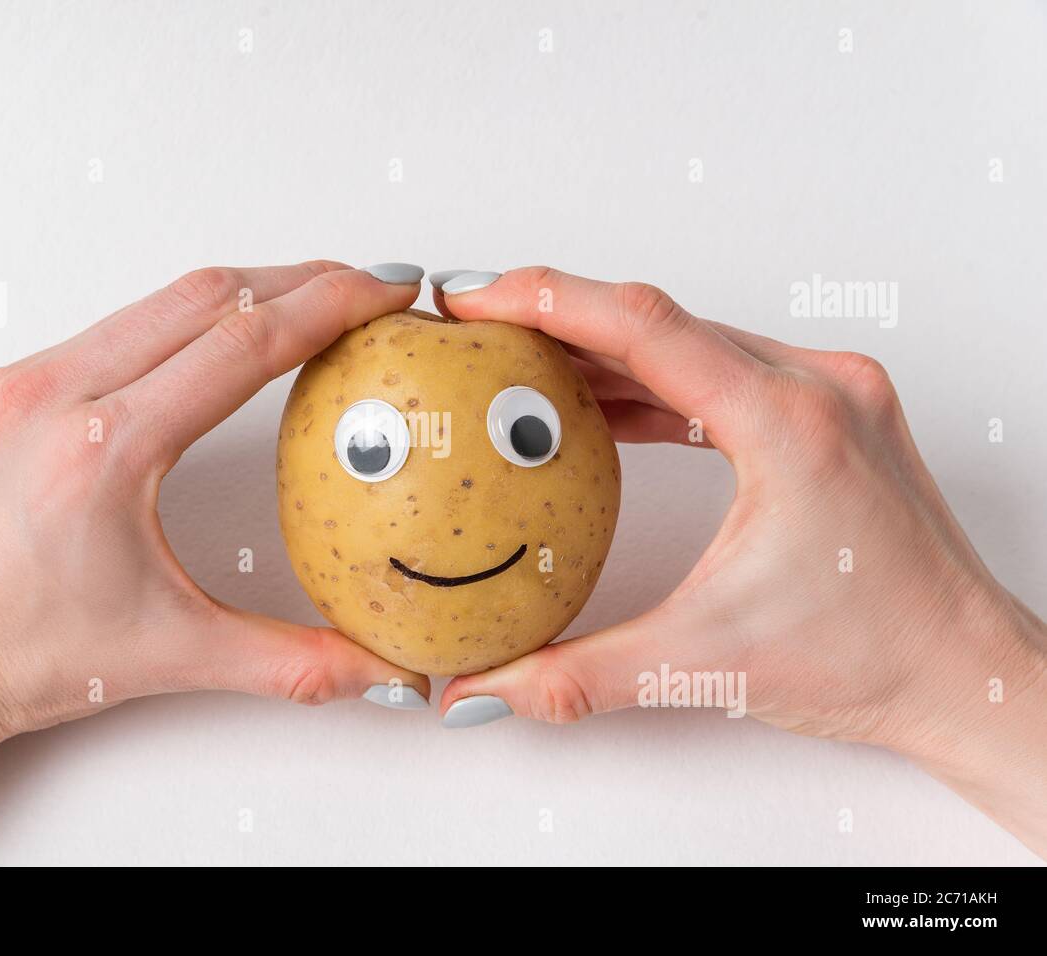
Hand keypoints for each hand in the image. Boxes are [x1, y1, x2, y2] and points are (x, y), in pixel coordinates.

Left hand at [0, 261, 430, 863]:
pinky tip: (211, 338)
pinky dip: (180, 316)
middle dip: (299, 279)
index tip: (382, 291)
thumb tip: (380, 671)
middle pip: (205, 296)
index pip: (243, 345)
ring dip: (241, 291)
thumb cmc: (10, 656)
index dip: (328, 306)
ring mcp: (23, 385)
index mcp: (104, 449)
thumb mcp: (172, 656)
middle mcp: (56, 396)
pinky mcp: (4, 392)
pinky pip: (109, 324)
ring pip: (154, 302)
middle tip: (364, 285)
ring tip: (303, 299)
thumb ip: (293, 663)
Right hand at [434, 268, 1046, 854]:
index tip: (476, 296)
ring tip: (520, 361)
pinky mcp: (828, 415)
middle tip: (477, 324)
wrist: (965, 674)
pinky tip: (600, 407)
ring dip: (602, 348)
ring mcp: (829, 395)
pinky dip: (650, 382)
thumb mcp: (704, 664)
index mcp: (791, 424)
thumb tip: (483, 689)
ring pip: (690, 340)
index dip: (547, 300)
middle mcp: (816, 389)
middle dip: (558, 315)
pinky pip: (718, 371)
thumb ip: (578, 675)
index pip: (645, 327)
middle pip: (660, 320)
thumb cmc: (876, 657)